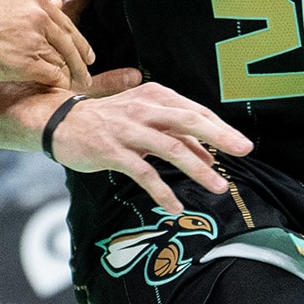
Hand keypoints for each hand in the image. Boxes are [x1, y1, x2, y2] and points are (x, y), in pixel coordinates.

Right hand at [0, 0, 93, 88]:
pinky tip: (59, 93)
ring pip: (64, 62)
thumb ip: (31, 5)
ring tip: (75, 90)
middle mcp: (41, 17)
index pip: (66, 24)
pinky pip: (54, 76)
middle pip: (71, 44)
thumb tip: (59, 2)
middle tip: (87, 77)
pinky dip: (59, 85)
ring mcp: (35, 40)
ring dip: (70, 77)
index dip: (78, 43)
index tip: (85, 56)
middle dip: (81, 63)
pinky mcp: (27, 63)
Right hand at [47, 82, 253, 212]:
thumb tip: (207, 151)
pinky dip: (162, 191)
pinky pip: (144, 173)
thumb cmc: (105, 119)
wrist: (59, 122)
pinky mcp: (113, 151)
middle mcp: (143, 109)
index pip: (194, 111)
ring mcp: (128, 130)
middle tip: (244, 151)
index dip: (219, 128)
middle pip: (189, 121)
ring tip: (218, 188)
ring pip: (171, 148)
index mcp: (153, 96)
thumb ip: (174, 131)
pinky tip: (176, 206)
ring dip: (198, 169)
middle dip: (220, 136)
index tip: (241, 145)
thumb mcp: (141, 116)